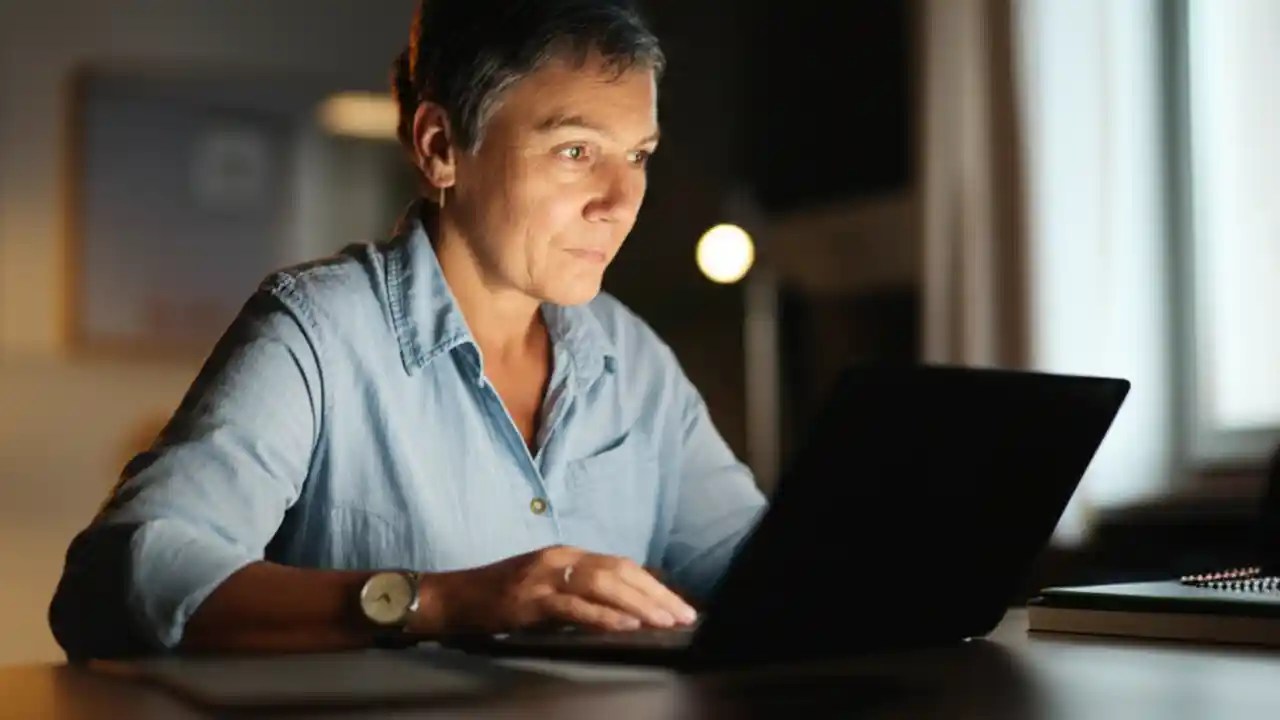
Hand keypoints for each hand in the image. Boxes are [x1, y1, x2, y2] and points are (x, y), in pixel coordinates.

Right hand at [420, 545, 697, 634]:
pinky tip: (626, 626)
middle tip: (684, 616)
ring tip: (665, 622)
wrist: (451, 597)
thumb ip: (578, 592)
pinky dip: (603, 616)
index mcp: (567, 554)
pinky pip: (574, 606)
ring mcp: (544, 577)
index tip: (679, 605)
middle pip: (620, 572)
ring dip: (639, 605)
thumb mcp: (545, 587)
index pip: (621, 565)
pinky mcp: (530, 599)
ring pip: (604, 585)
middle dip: (657, 595)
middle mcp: (560, 558)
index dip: (654, 584)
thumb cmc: (498, 597)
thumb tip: (622, 610)